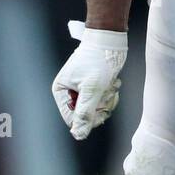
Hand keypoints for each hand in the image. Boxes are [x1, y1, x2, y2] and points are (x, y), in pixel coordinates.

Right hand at [52, 22, 127, 140]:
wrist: (110, 40)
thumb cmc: (98, 61)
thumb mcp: (92, 89)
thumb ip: (85, 113)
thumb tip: (78, 135)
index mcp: (60, 91)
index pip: (72, 119)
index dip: (88, 119)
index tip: (101, 110)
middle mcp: (68, 91)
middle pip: (85, 115)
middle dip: (99, 107)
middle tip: (107, 94)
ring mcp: (81, 88)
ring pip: (96, 108)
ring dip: (107, 98)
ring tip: (111, 84)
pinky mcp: (93, 85)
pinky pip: (102, 100)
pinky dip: (110, 92)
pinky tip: (113, 82)